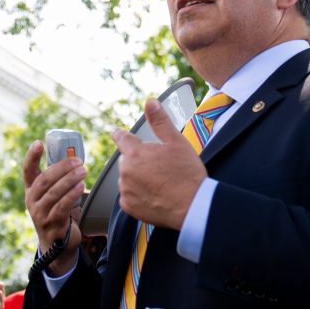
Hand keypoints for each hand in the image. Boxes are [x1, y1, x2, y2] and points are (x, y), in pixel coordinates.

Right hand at [23, 141, 83, 254]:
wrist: (56, 244)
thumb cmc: (57, 213)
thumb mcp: (53, 195)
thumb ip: (58, 179)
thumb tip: (73, 157)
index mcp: (31, 190)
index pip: (28, 171)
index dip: (31, 156)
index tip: (39, 143)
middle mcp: (32, 201)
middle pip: (44, 180)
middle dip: (62, 168)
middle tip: (78, 161)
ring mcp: (40, 214)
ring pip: (54, 193)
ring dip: (69, 180)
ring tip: (83, 171)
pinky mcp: (52, 225)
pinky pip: (62, 207)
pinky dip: (71, 195)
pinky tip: (81, 187)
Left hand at [111, 98, 207, 229]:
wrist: (193, 206)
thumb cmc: (187, 174)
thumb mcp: (176, 142)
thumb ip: (160, 121)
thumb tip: (149, 102)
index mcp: (135, 153)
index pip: (121, 138)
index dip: (120, 135)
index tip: (116, 133)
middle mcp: (126, 171)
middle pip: (127, 160)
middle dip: (138, 160)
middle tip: (159, 166)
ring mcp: (126, 190)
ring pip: (128, 178)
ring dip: (138, 178)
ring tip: (159, 182)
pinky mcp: (128, 206)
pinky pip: (129, 196)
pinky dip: (138, 195)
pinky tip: (155, 194)